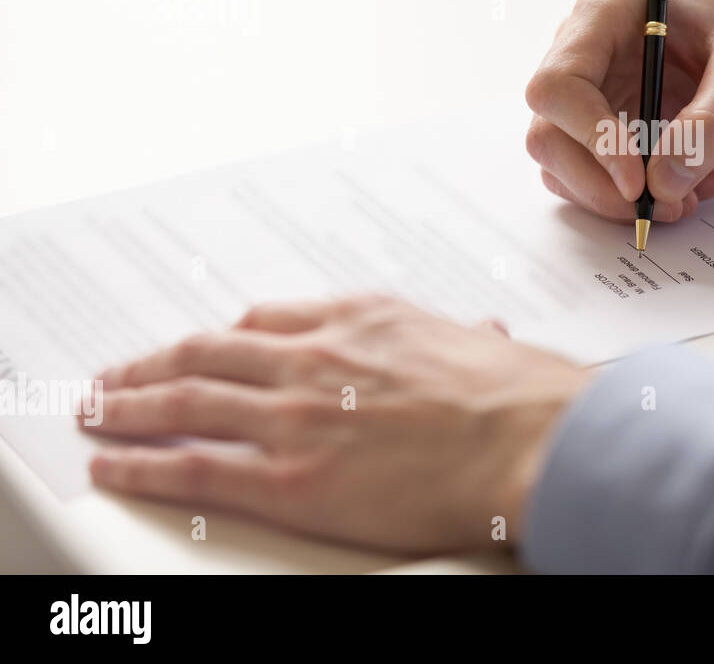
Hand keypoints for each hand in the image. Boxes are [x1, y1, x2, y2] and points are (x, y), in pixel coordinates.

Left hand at [82, 297, 590, 554]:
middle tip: (122, 373)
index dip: (226, 336)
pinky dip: (141, 460)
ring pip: (185, 397)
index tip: (208, 344)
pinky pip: (192, 464)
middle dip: (156, 362)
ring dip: (129, 403)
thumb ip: (465, 341)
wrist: (533, 439)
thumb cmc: (522, 396)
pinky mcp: (287, 477)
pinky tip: (115, 461)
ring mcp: (295, 414)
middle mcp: (316, 357)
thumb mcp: (486, 347)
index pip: (269, 319)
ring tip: (98, 409)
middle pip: (210, 350)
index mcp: (363, 319)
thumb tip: (483, 335)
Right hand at [525, 0, 713, 221]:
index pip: (557, 84)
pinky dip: (640, 196)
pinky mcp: (623, 123)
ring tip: (690, 199)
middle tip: (661, 209)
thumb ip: (711, 121)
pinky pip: (603, 174)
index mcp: (608, 11)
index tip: (636, 180)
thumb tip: (662, 184)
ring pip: (568, 162)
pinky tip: (693, 187)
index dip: (587, 137)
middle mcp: (593, 49)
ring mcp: (604, 88)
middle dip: (599, 182)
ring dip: (619, 197)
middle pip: (551, 132)